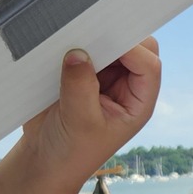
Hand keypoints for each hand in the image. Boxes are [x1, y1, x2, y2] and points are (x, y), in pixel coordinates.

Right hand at [21, 41, 160, 175]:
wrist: (44, 161)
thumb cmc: (70, 152)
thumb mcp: (79, 121)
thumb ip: (80, 86)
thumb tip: (77, 53)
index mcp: (138, 103)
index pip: (148, 66)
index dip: (132, 49)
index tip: (105, 39)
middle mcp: (126, 87)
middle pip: (135, 48)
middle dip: (116, 38)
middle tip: (90, 32)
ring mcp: (105, 78)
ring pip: (110, 44)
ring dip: (94, 39)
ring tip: (73, 37)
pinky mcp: (82, 73)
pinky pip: (85, 49)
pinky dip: (76, 44)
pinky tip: (60, 45)